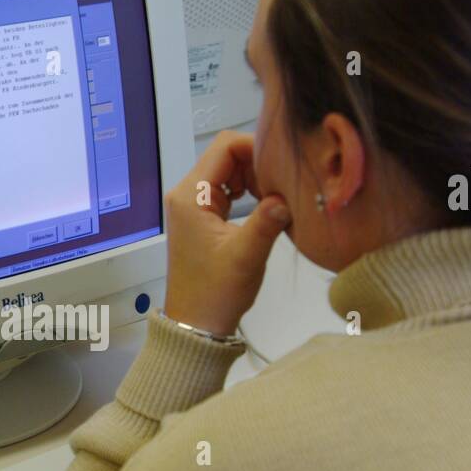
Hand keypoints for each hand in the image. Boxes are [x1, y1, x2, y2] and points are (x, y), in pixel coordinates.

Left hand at [162, 131, 291, 337]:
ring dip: (254, 178)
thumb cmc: (214, 294)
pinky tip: (264, 208)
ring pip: (228, 171)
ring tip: (273, 199)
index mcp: (190, 197)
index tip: (281, 164)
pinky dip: (248, 192)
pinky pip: (227, 190)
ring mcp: (193, 206)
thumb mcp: (246, 256)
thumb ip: (267, 220)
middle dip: (257, 163)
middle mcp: (186, 195)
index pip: (224, 146)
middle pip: (226, 154)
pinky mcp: (202, 217)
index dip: (256, 147)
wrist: (196, 323)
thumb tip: (284, 196)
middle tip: (280, 186)